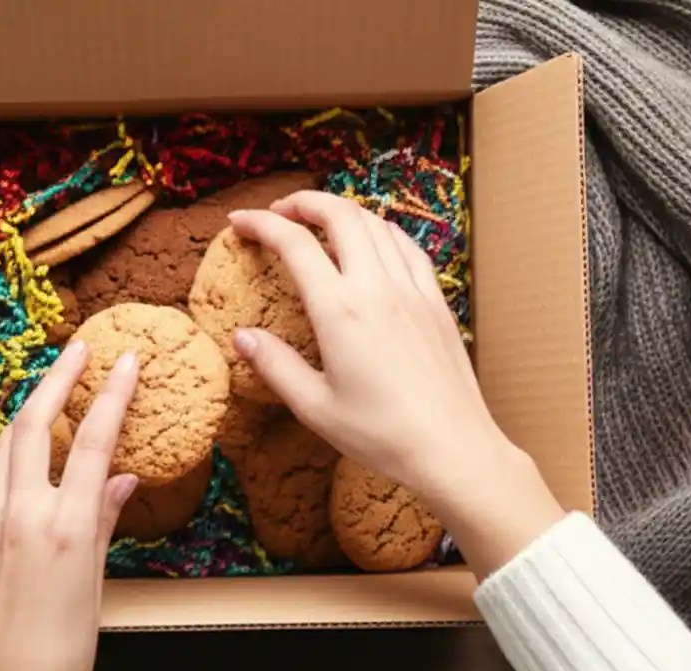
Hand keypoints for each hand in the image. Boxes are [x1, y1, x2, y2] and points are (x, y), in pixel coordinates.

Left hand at [0, 340, 139, 670]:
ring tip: (52, 388)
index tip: (127, 360)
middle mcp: (21, 516)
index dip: (112, 394)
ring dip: (30, 410)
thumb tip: (122, 479)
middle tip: (79, 350)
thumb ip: (103, 522)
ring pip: (6, 446)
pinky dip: (14, 453)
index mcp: (64, 528)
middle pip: (36, 424)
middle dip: (58, 378)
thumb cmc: (62, 653)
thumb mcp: (96, 584)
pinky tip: (28, 453)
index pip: (94, 441)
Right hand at [227, 192, 562, 576]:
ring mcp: (411, 290)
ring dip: (342, 210)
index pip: (294, 244)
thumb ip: (275, 365)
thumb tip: (241, 336)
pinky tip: (372, 240)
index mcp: (339, 311)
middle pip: (340, 216)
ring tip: (318, 220)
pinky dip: (380, 229)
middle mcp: (376, 288)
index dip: (260, 224)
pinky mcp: (436, 301)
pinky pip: (407, 246)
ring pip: (375, 223)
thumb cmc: (381, 435)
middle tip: (278, 211)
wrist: (452, 448)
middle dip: (303, 202)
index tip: (237, 222)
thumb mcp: (314, 407)